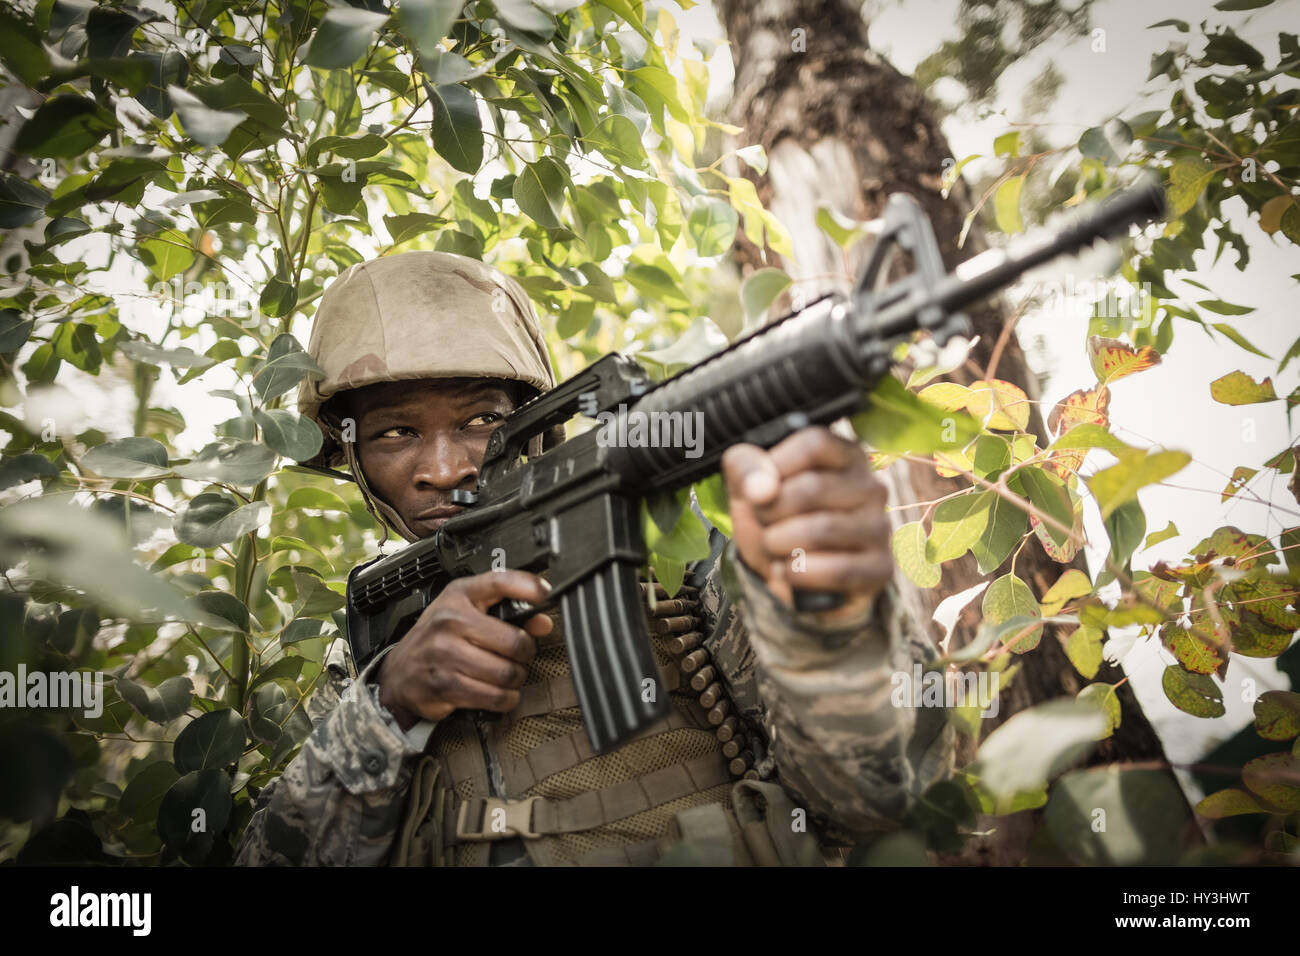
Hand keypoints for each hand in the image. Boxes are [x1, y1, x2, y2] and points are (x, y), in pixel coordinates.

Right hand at [376, 571, 552, 730]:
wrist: (399, 673)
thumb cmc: (438, 638)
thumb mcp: (467, 614)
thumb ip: (508, 613)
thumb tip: (543, 623)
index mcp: (459, 596)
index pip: (499, 582)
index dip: (528, 587)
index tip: (545, 593)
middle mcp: (450, 622)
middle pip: (515, 641)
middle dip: (525, 653)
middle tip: (519, 656)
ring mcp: (445, 654)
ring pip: (507, 673)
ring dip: (516, 679)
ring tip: (508, 675)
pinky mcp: (445, 685)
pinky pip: (494, 696)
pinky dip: (505, 699)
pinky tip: (500, 692)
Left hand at [721, 427, 891, 619]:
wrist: (783, 573)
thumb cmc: (773, 518)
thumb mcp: (748, 485)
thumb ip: (746, 468)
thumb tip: (762, 489)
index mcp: (845, 455)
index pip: (815, 443)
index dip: (776, 466)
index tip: (759, 486)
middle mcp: (871, 487)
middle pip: (812, 488)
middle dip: (770, 510)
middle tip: (762, 522)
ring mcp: (880, 528)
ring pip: (822, 529)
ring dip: (779, 543)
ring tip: (773, 547)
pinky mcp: (880, 569)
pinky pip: (838, 570)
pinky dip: (798, 574)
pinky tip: (787, 571)